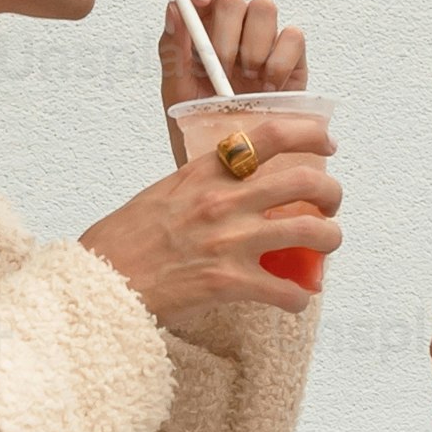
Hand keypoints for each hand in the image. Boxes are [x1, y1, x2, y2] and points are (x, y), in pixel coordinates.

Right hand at [80, 128, 337, 323]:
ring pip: (312, 232)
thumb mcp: (163, 193)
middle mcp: (223, 201)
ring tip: (325, 245)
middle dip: (332, 193)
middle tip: (330, 205)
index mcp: (204, 173)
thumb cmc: (122, 242)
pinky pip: (288, 290)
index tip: (327, 142)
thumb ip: (203, 184)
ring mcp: (230, 241)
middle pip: (306, 182)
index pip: (270, 134)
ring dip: (330, 240)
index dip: (310, 133)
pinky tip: (293, 298)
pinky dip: (299, 297)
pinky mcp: (231, 283)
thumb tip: (234, 184)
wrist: (99, 284)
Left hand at [153, 0, 304, 114]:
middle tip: (221, 68)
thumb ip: (172, 49)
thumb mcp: (176, 92)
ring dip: (251, 47)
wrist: (235, 164)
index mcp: (201, 27)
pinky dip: (278, 62)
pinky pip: (292, 36)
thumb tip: (173, 8)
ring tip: (246, 81)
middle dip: (223, 34)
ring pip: (264, 8)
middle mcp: (234, 27)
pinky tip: (267, 88)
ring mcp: (265, 39)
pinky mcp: (292, 57)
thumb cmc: (201, 127)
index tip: (197, 1)